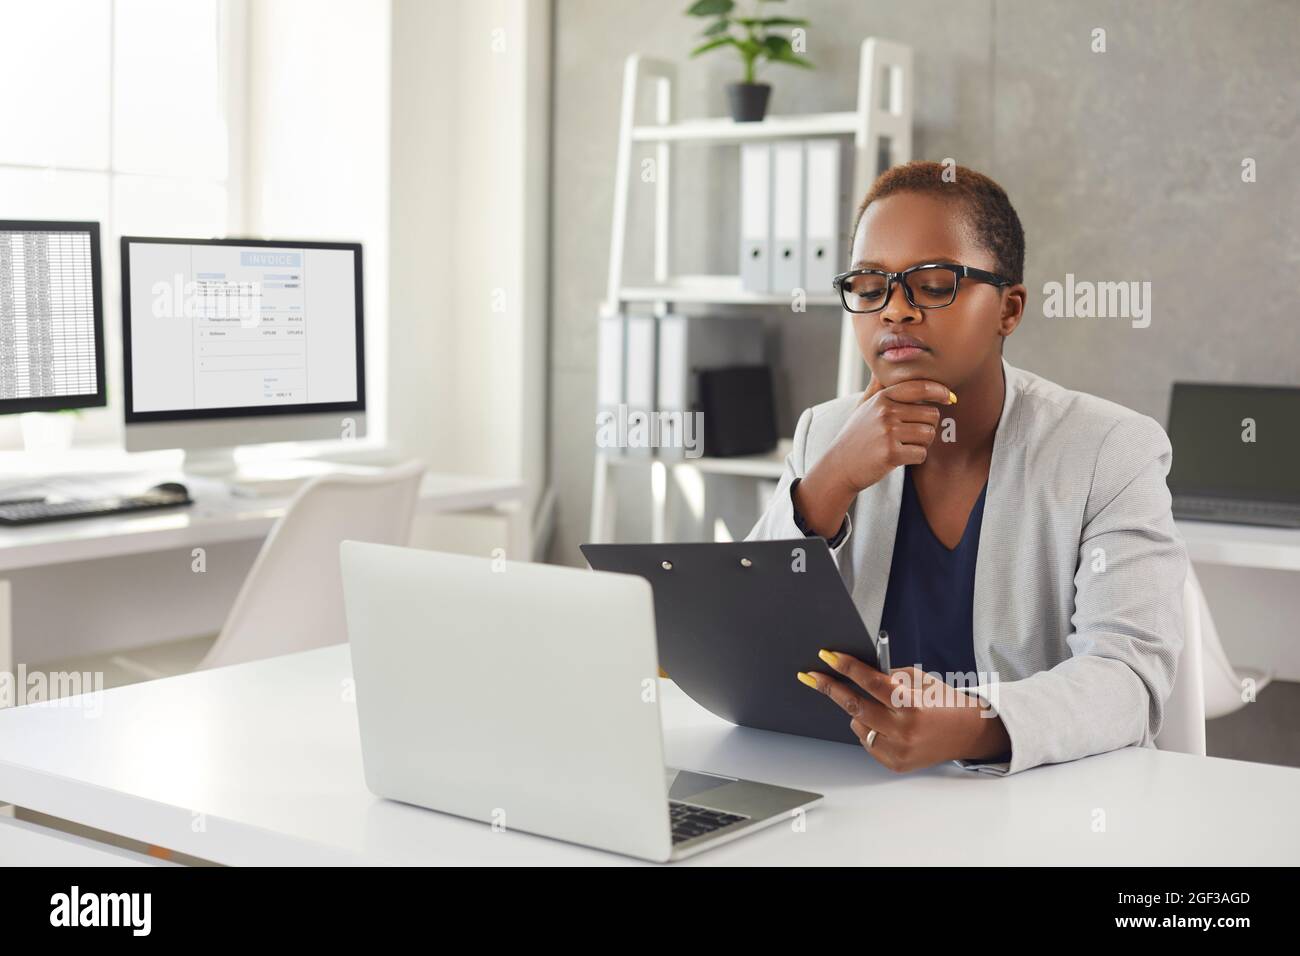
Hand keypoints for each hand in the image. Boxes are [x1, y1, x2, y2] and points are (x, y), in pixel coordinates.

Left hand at [798, 651, 1010, 772]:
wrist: (967, 732)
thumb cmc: (943, 702)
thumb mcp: (919, 681)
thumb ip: (889, 676)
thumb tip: (856, 670)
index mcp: (912, 705)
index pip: (872, 683)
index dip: (848, 668)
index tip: (828, 656)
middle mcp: (904, 731)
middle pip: (855, 706)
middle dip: (831, 688)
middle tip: (814, 677)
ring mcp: (898, 751)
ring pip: (858, 726)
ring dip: (858, 712)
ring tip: (876, 706)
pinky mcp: (895, 764)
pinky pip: (866, 742)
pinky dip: (868, 729)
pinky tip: (883, 724)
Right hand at [827, 379, 953, 491]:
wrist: (839, 466)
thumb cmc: (855, 436)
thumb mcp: (862, 407)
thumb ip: (876, 387)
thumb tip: (880, 368)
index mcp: (882, 398)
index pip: (920, 387)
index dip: (939, 391)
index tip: (949, 397)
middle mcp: (886, 412)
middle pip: (931, 414)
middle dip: (926, 426)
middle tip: (910, 434)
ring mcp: (888, 432)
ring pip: (928, 434)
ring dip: (921, 443)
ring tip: (903, 445)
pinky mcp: (891, 453)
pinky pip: (921, 454)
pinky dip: (914, 458)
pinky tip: (899, 457)